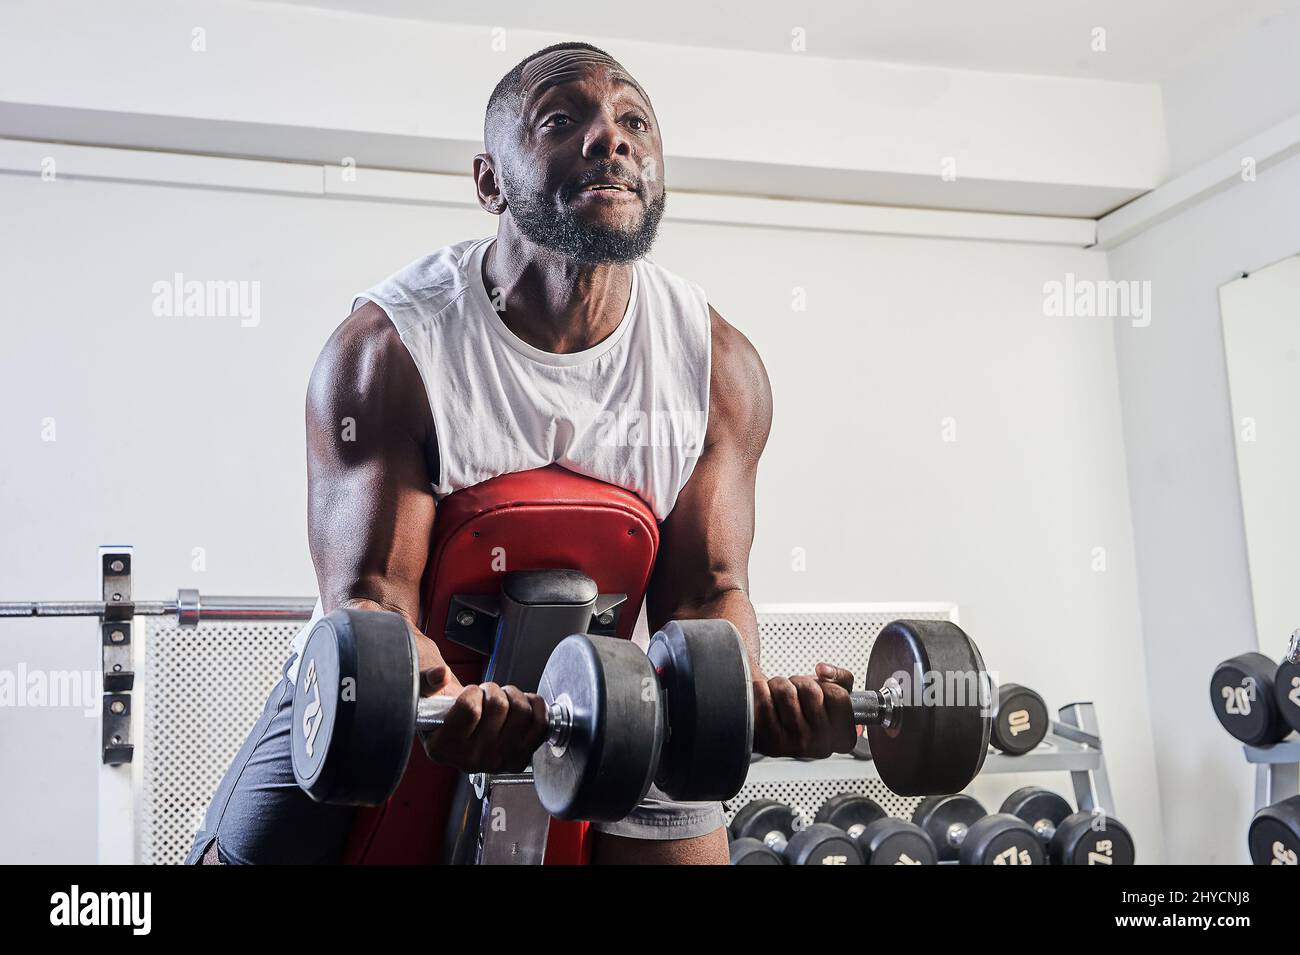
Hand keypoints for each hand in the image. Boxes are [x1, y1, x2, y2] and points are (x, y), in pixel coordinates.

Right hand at [417, 663, 549, 773]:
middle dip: (493, 690)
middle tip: (485, 696)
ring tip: (501, 701)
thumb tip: (441, 675)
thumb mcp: (425, 695)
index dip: (472, 692)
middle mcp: (471, 760)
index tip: (468, 695)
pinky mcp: (519, 760)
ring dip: (513, 696)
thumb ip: (427, 680)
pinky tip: (521, 704)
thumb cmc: (444, 714)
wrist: (461, 734)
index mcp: (444, 747)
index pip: (469, 707)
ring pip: (522, 711)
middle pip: (498, 706)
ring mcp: (497, 762)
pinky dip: (535, 706)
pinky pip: (540, 725)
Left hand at [752, 664, 857, 758]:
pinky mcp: (769, 741)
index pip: (838, 695)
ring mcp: (795, 746)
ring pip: (787, 692)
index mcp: (843, 738)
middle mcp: (821, 746)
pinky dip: (762, 689)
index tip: (818, 694)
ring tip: (780, 696)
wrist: (774, 727)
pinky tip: (766, 697)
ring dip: (779, 684)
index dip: (824, 686)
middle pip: (810, 691)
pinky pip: (765, 701)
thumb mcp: (834, 693)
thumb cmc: (806, 709)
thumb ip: (841, 677)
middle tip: (796, 692)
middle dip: (799, 682)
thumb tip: (823, 670)